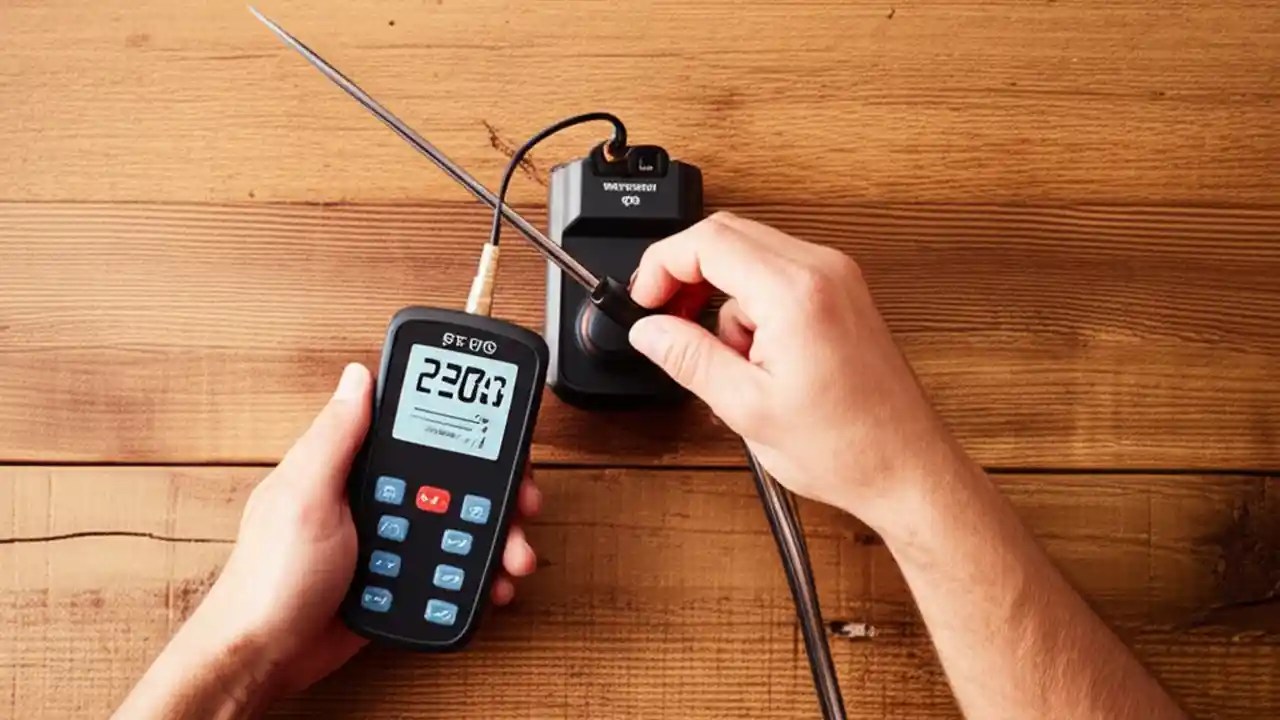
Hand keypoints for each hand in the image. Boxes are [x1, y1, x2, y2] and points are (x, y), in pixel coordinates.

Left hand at [116, 364, 541, 716]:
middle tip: (523, 504)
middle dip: (498, 492)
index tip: (504, 434)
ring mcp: (390, 538)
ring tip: (513, 556)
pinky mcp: (400, 577)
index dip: (466, 426)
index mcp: (351, 466)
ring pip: (461, 527)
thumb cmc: (269, 579)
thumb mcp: (304, 497)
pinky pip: (451, 569)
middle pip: (455, 480)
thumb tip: (357, 376)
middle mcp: (375, 496)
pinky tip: (490, 584)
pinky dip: (477, 577)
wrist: (266, 655)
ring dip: (496, 540)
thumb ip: (336, 438)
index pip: (420, 430)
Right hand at [628, 212, 970, 530]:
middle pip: (728, 235)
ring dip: (722, 296)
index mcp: (796, 292)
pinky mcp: (844, 294)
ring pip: (751, 255)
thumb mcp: (746, 407)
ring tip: (727, 358)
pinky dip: (752, 304)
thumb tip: (650, 330)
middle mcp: (822, 271)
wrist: (906, 468)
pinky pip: (778, 275)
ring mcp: (838, 279)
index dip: (661, 265)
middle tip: (666, 319)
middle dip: (686, 274)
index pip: (707, 241)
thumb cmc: (847, 447)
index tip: (644, 300)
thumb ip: (689, 358)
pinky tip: (756, 356)